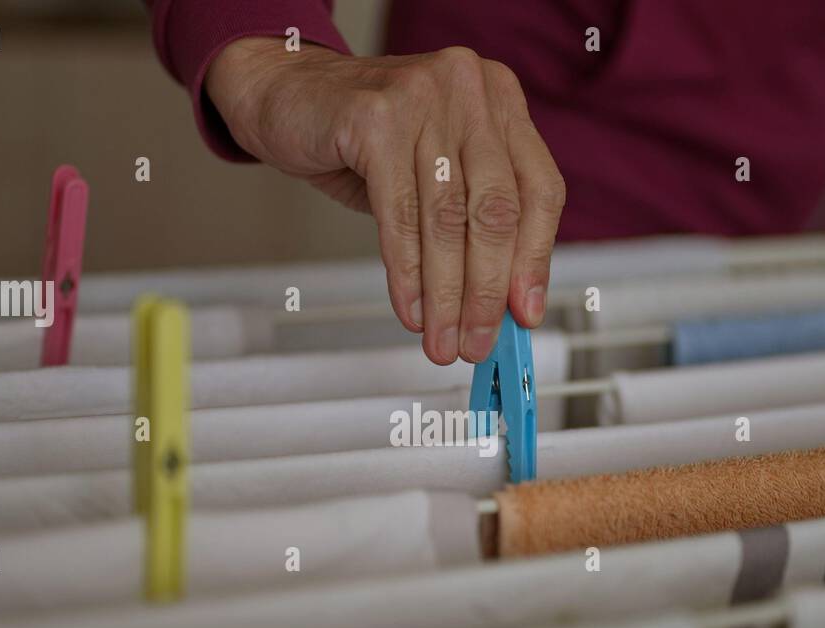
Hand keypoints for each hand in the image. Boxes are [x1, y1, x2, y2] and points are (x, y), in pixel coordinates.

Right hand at [207, 38, 565, 363]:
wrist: (285, 95)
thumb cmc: (362, 139)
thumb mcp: (433, 172)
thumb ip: (472, 224)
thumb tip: (501, 304)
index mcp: (499, 100)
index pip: (539, 190)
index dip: (536, 259)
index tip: (525, 314)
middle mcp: (470, 89)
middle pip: (496, 209)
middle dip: (487, 290)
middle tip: (477, 341)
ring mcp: (424, 97)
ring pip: (446, 219)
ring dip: (446, 295)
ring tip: (442, 339)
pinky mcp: (376, 118)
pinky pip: (399, 215)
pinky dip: (406, 275)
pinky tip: (411, 310)